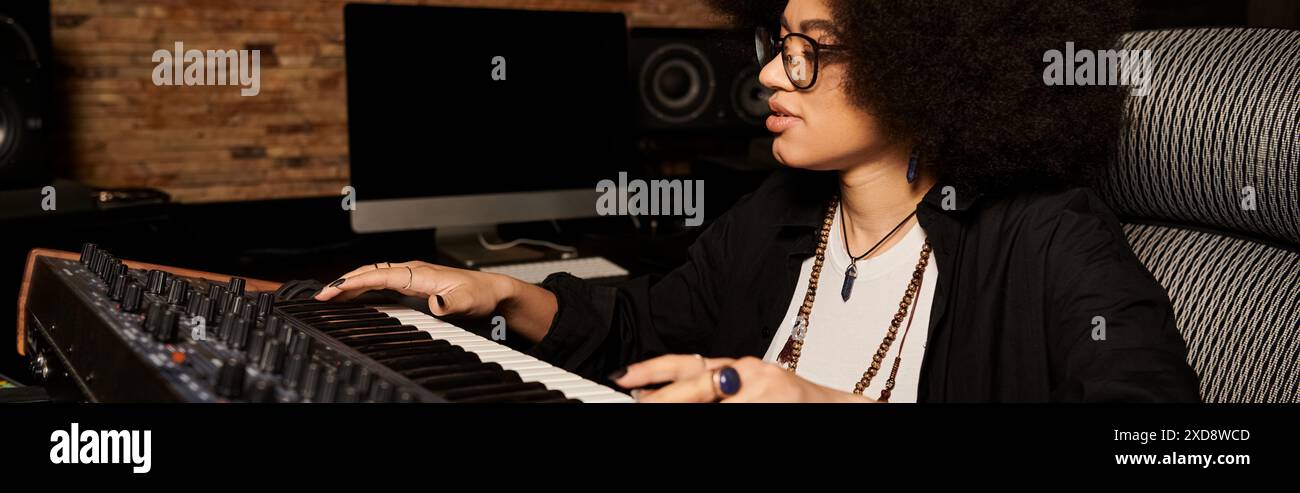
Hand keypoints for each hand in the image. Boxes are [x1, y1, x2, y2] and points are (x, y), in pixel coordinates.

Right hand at [314, 261, 513, 317]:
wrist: (492, 292)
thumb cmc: (480, 294)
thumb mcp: (467, 301)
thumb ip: (451, 303)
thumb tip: (436, 303)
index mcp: (418, 273)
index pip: (378, 276)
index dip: (353, 282)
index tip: (331, 290)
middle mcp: (412, 271)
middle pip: (370, 272)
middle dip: (343, 282)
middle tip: (320, 295)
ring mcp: (411, 276)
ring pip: (373, 276)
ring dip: (351, 284)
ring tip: (329, 296)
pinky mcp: (413, 283)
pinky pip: (381, 282)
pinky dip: (364, 287)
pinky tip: (354, 295)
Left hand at [611, 355, 875, 402]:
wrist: (833, 405)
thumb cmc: (788, 403)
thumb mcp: (748, 389)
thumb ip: (713, 391)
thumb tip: (659, 398)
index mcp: (736, 366)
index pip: (687, 363)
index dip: (653, 369)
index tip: (624, 377)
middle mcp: (746, 371)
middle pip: (695, 381)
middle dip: (663, 395)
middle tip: (638, 402)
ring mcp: (761, 388)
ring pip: (712, 404)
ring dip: (690, 412)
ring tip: (661, 409)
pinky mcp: (771, 404)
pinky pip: (734, 414)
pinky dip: (724, 417)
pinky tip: (719, 417)